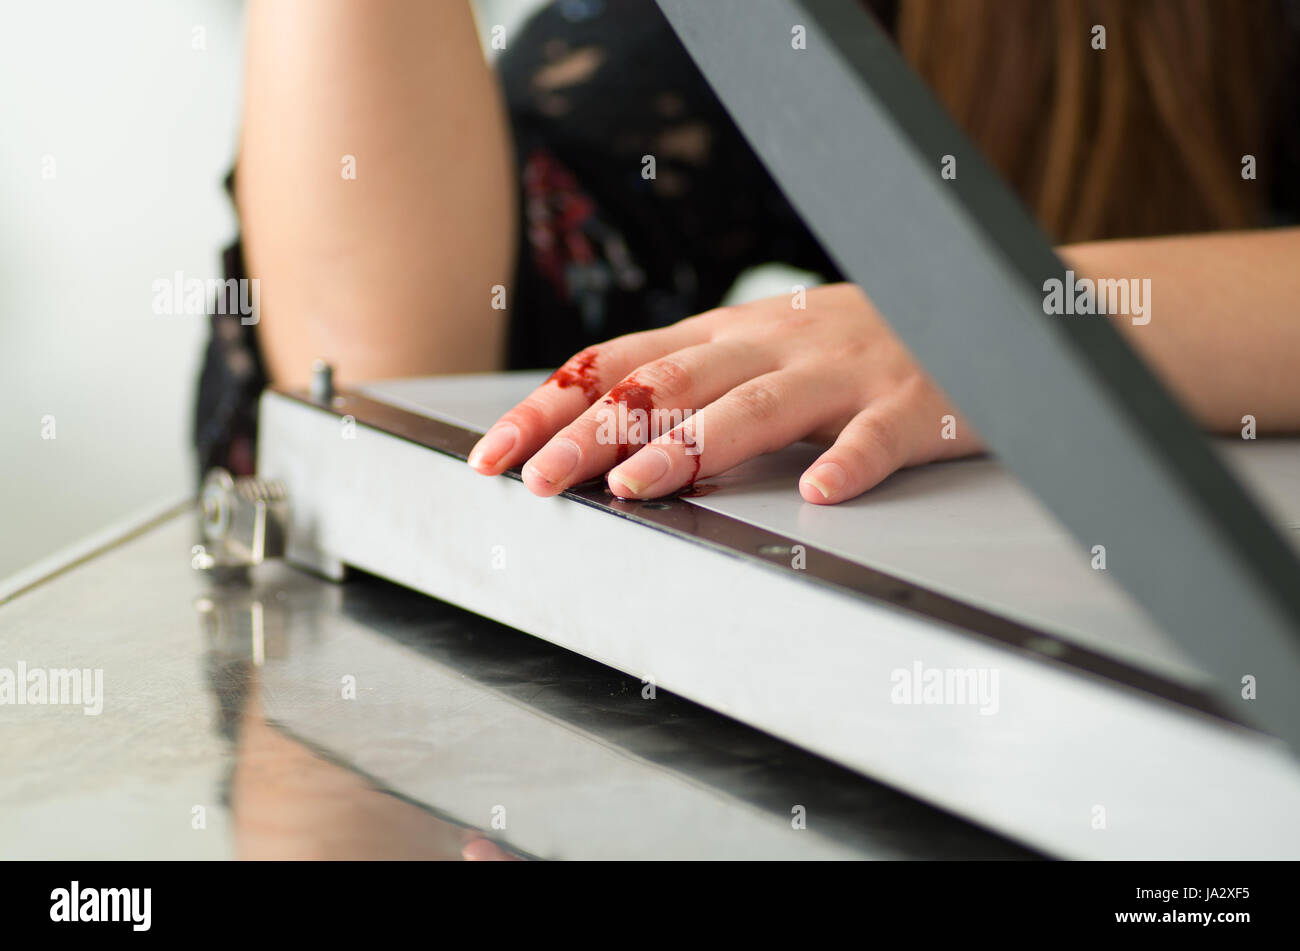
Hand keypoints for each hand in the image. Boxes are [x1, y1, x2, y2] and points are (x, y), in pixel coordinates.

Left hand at [467, 283, 982, 503]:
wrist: (971, 305)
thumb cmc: (849, 344)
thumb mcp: (760, 350)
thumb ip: (692, 386)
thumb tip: (597, 438)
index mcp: (727, 334)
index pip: (620, 363)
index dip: (553, 406)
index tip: (495, 454)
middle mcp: (773, 343)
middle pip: (668, 384)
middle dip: (595, 433)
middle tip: (541, 482)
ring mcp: (843, 369)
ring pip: (757, 405)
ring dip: (692, 445)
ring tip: (637, 485)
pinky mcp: (912, 403)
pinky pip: (878, 435)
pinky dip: (850, 460)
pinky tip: (820, 493)